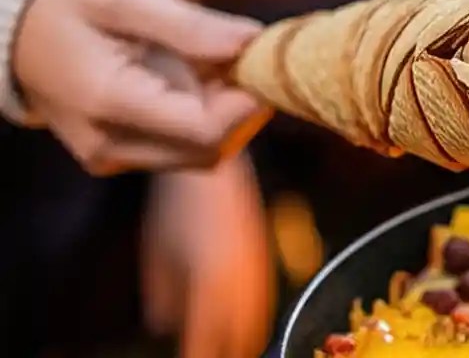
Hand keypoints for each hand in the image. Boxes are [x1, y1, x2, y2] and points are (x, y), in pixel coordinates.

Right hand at [13, 0, 265, 173]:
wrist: (11, 24)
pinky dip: (205, 117)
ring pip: (201, 155)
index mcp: (109, 103)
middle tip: (248, 58)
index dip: (249, 101)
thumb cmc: (66, 0)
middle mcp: (109, 144)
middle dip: (243, 108)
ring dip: (227, 114)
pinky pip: (180, 148)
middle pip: (210, 150)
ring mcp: (112, 155)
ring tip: (219, 61)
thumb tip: (251, 42)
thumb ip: (188, 25)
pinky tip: (199, 76)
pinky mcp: (119, 153)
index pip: (205, 130)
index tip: (263, 60)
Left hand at [142, 158, 274, 357]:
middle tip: (203, 353)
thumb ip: (162, 301)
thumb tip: (166, 328)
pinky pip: (265, 306)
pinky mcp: (268, 263)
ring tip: (222, 347)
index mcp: (209, 293)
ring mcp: (260, 276)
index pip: (203, 348)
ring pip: (257, 327)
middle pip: (239, 345)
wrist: (215, 172)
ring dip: (240, 343)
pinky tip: (238, 321)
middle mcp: (242, 291)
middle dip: (222, 355)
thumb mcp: (156, 259)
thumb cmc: (174, 212)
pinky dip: (252, 322)